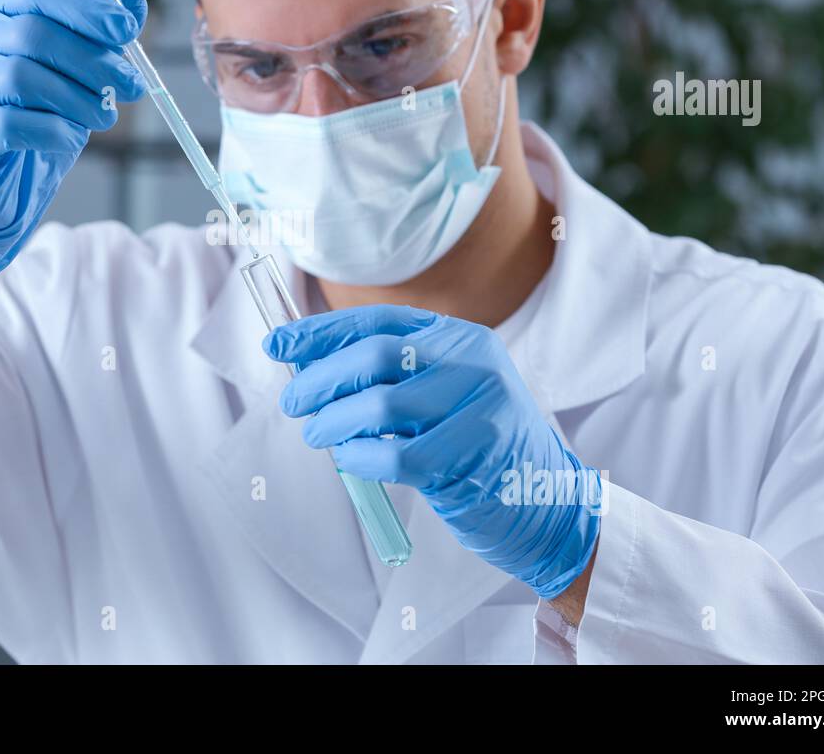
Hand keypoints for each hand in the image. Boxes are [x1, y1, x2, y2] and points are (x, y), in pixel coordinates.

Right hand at [0, 0, 146, 291]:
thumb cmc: (27, 132)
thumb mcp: (69, 82)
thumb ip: (96, 41)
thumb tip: (134, 3)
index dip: (83, 6)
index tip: (126, 30)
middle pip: (31, 34)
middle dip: (93, 60)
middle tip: (131, 86)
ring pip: (20, 77)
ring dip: (77, 98)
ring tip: (103, 116)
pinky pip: (9, 125)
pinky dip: (51, 130)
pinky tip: (67, 138)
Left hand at [264, 304, 600, 598]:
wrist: (546, 503)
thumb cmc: (476, 446)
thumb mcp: (442, 394)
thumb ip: (388, 375)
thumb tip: (307, 365)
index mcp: (461, 338)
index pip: (379, 321)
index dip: (321, 331)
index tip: (277, 343)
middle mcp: (473, 363)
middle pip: (373, 355)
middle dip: (319, 378)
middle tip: (293, 401)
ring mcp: (478, 407)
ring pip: (379, 406)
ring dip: (333, 422)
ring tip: (318, 435)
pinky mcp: (472, 456)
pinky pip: (394, 456)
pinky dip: (360, 459)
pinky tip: (352, 460)